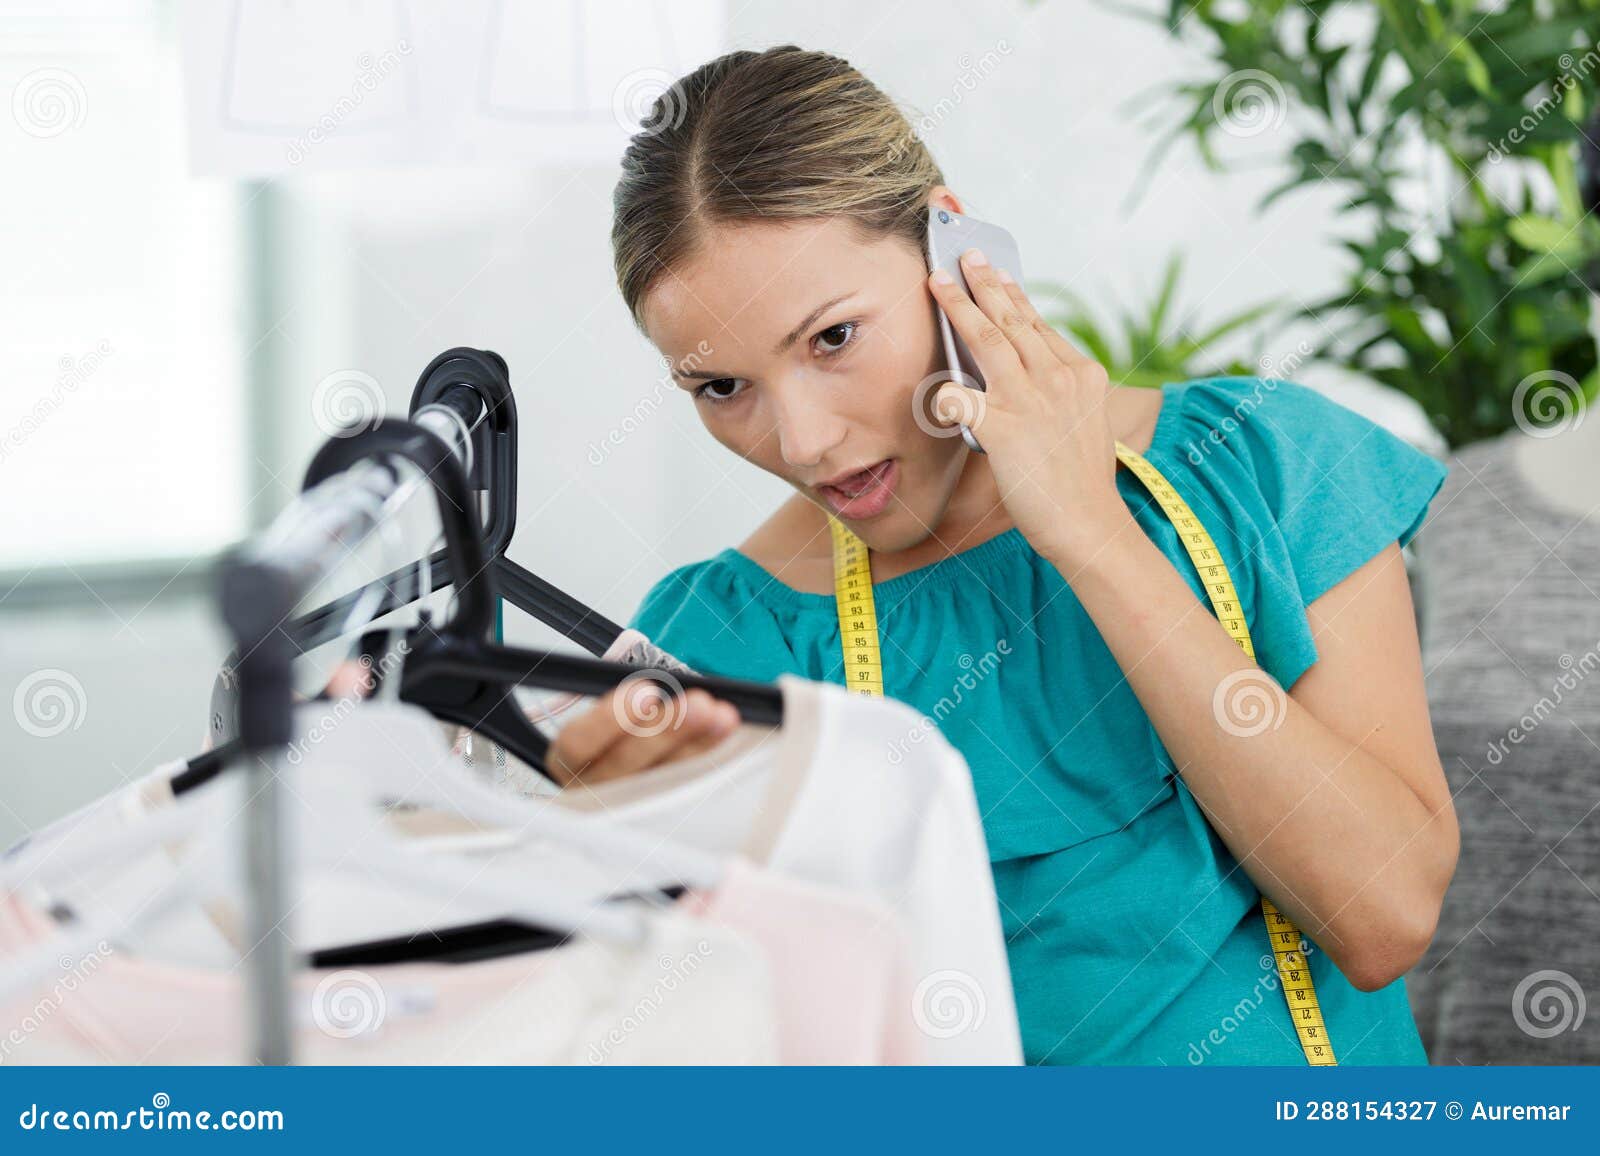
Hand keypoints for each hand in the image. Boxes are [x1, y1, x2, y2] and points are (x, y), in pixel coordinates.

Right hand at [546, 683, 741, 787]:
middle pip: (625, 764)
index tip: (646, 691)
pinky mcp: (665, 815)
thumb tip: (665, 687)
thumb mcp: (613, 713)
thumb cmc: (619, 731)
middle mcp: (595, 790)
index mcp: (570, 761)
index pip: (577, 744)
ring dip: (697, 745)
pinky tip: (726, 736)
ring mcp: (630, 806)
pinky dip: (710, 759)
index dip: (610, 718)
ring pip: (663, 780)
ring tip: (722, 716)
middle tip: (699, 703)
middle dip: (665, 730)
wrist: (633, 768)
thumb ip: (631, 700)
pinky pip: (689, 789)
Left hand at [926, 250, 1127, 561]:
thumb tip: (1027, 375)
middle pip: (1013, 319)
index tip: (998, 273)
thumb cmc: (1081, 483)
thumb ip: (1059, 393)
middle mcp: (1057, 378)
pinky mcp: (1003, 428)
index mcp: (1081, 375)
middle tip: (965, 256)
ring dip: (959, 305)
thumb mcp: (1084, 422)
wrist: (1089, 524)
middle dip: (984, 283)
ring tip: (939, 281)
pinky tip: (936, 393)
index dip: (1014, 297)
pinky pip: (959, 398)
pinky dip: (943, 393)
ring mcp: (1030, 399)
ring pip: (987, 339)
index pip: (1039, 325)